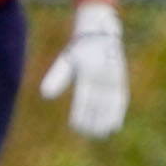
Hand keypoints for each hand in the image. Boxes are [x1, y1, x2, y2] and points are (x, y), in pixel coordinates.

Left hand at [40, 2, 127, 138]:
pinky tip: (115, 126)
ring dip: (106, 120)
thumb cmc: (79, 49)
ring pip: (111, 104)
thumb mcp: (66, 60)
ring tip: (101, 134)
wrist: (100, 32)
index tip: (75, 126)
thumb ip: (57, 77)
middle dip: (94, 121)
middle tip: (88, 134)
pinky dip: (118, 113)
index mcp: (88, 72)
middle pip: (98, 105)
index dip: (81, 114)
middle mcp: (102, 76)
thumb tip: (44, 95)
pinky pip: (121, 99)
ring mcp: (114, 78)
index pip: (84, 99)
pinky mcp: (121, 79)